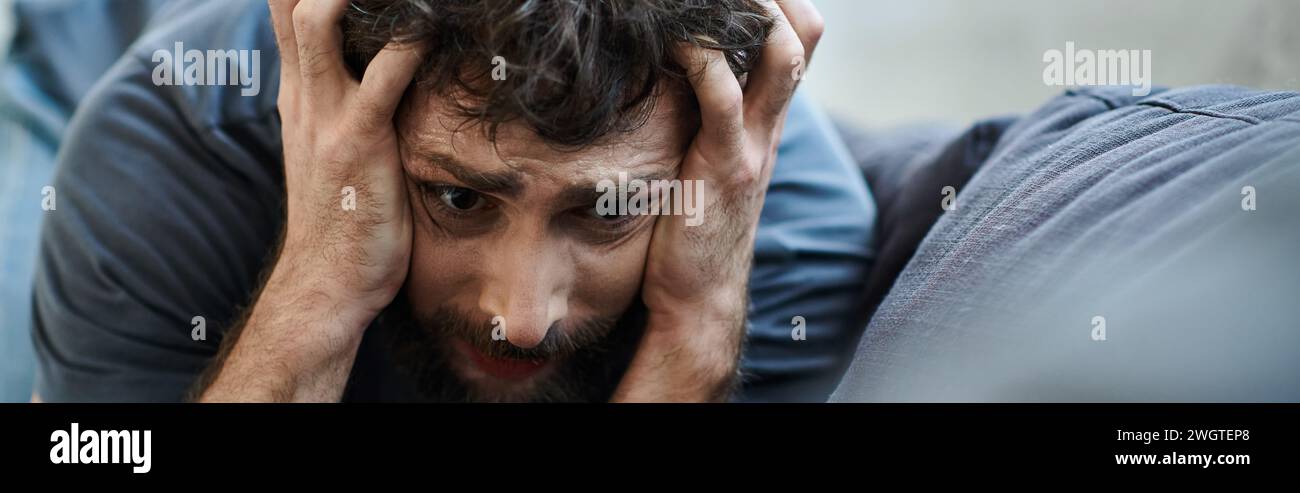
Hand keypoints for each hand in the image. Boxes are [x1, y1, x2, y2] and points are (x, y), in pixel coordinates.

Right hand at [270, 0, 422, 317]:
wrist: (326, 284)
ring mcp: (326, 115)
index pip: (289, 12)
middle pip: (292, 2)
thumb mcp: (333, 151)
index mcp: (299, 94)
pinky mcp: (358, 141)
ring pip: (318, 20)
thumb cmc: (343, 220)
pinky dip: (413, 43)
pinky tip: (437, 31)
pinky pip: (385, 76)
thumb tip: (390, 79)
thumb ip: (349, 109)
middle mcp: (304, 94)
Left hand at [614, 0, 823, 401]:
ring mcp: (753, 145)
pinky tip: (671, 41)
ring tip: (701, 1)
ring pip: (779, 54)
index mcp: (768, 121)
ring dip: (746, 12)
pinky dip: (701, 57)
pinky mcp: (724, 166)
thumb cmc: (690, 229)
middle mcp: (770, 126)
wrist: (698, 300)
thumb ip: (706, 119)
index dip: (781, 3)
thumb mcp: (708, 161)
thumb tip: (673, 74)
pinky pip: (724, 95)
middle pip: (805, 34)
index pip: (801, 40)